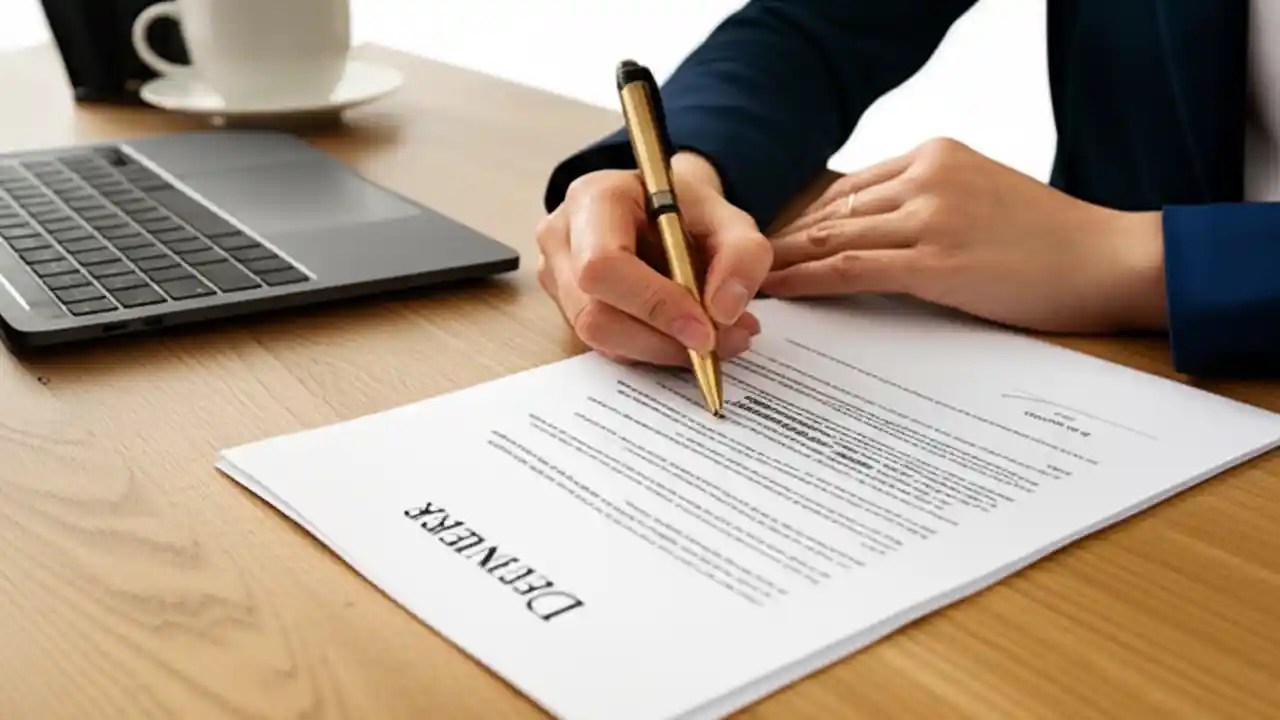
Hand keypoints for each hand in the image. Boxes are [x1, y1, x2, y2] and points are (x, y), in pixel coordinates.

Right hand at [537, 152, 771, 364]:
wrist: (664, 213)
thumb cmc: (689, 211)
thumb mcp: (730, 219)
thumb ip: (741, 255)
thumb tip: (723, 310)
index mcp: (594, 199)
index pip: (603, 264)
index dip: (653, 305)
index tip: (704, 332)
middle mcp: (563, 238)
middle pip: (594, 313)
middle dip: (661, 339)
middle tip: (718, 343)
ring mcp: (557, 276)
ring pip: (600, 339)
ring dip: (661, 350)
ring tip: (715, 340)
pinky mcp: (567, 308)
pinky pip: (606, 346)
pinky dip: (652, 351)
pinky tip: (685, 337)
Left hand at [764, 138, 1166, 332]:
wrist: (1109, 260)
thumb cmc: (1050, 241)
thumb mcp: (981, 198)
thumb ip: (928, 204)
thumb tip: (873, 233)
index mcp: (937, 154)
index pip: (850, 188)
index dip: (806, 220)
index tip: (777, 243)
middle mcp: (928, 175)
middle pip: (832, 210)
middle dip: (785, 240)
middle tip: (743, 264)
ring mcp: (931, 215)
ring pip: (832, 236)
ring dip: (784, 261)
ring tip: (747, 281)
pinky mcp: (936, 260)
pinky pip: (849, 268)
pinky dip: (807, 280)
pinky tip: (780, 292)